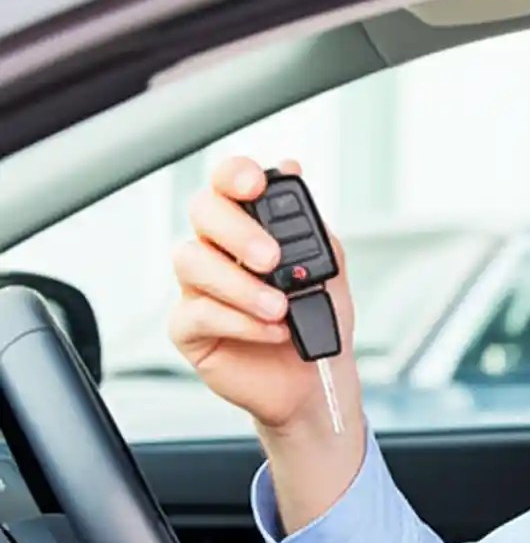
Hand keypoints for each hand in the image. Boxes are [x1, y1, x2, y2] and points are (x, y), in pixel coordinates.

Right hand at [168, 157, 358, 433]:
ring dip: (241, 285)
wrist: (318, 374)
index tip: (256, 184)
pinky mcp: (189, 328)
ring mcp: (198, 287)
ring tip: (280, 308)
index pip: (227, 182)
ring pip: (191, 261)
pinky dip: (241, 321)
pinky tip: (273, 331)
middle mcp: (218, 249)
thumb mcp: (328, 265)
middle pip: (202, 213)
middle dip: (237, 232)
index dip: (234, 174)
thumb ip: (309, 223)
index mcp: (250, 224)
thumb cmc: (318, 315)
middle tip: (271, 259)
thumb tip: (290, 169)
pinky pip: (198, 313)